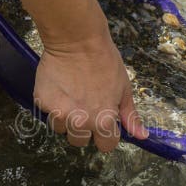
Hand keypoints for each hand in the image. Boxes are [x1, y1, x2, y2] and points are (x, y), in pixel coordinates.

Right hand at [34, 32, 148, 151]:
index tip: (103, 121)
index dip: (105, 134)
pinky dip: (52, 104)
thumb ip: (130, 115)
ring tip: (71, 95)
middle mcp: (81, 123)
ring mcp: (60, 114)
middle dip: (83, 128)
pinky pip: (48, 113)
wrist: (77, 40)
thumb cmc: (104, 61)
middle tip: (84, 106)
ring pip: (62, 130)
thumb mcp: (124, 88)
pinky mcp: (43, 103)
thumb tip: (142, 136)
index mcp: (104, 121)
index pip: (106, 146)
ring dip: (66, 118)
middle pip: (80, 142)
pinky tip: (60, 88)